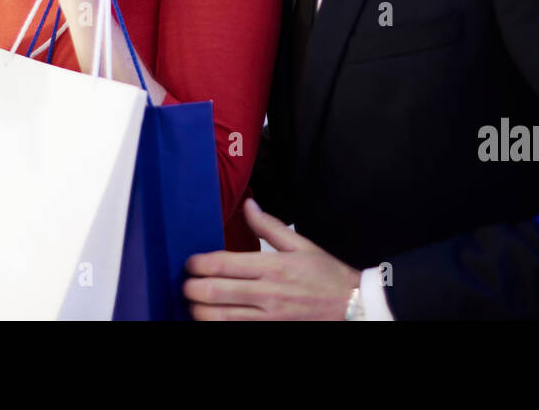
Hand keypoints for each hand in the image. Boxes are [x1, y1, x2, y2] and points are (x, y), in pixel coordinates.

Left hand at [182, 198, 361, 319]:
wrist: (353, 308)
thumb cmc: (327, 276)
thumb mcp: (302, 245)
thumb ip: (270, 227)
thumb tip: (249, 206)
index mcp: (273, 267)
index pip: (224, 264)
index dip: (199, 264)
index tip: (190, 262)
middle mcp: (267, 294)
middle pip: (215, 293)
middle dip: (192, 288)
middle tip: (185, 283)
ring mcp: (268, 319)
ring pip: (220, 318)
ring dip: (199, 311)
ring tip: (192, 303)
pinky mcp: (270, 332)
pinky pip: (236, 331)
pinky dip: (219, 325)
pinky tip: (211, 319)